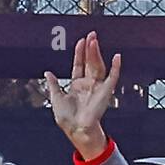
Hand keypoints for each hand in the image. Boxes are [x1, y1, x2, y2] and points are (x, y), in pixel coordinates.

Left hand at [44, 30, 119, 158]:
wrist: (75, 129)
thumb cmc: (66, 119)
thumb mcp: (56, 98)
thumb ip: (53, 85)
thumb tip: (47, 73)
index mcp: (77, 86)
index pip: (79, 65)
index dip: (80, 53)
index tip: (80, 41)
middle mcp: (88, 85)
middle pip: (90, 63)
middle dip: (90, 49)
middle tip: (91, 35)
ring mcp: (97, 88)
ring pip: (98, 66)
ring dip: (97, 54)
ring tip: (94, 41)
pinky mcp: (105, 92)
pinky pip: (112, 78)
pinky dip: (116, 68)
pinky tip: (116, 57)